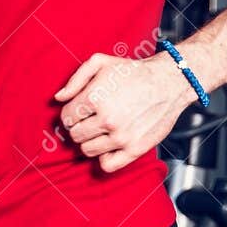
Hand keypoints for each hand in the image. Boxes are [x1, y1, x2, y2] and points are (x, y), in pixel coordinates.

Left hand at [54, 52, 196, 171]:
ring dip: (90, 141)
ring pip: (87, 150)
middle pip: (75, 135)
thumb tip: (58, 98)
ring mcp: (121, 136)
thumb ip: (75, 79)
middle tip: (89, 120)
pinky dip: (104, 158)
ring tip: (101, 130)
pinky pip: (107, 165)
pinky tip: (109, 145)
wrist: (168, 82)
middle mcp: (107, 118)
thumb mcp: (100, 62)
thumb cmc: (134, 72)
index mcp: (95, 96)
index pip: (66, 117)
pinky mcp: (135, 149)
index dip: (70, 114)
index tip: (79, 112)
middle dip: (78, 127)